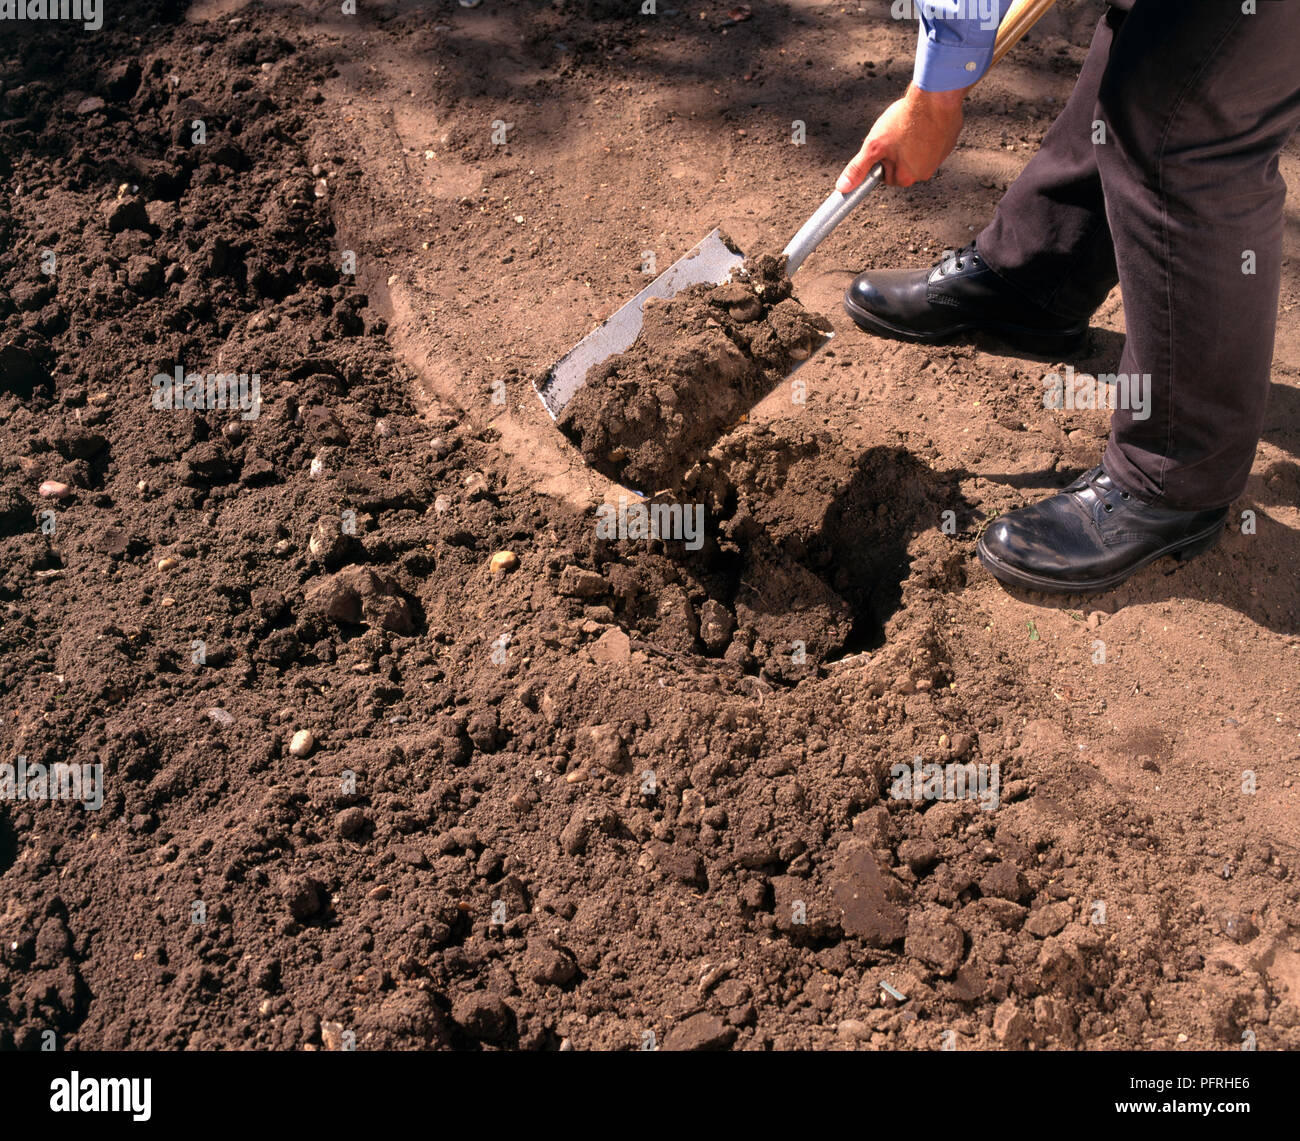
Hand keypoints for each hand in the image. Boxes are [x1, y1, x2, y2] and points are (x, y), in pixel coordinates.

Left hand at [837, 82, 967, 191]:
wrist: (935, 97)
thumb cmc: (904, 120)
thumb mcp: (873, 145)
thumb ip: (858, 168)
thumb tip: (843, 188)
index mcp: (906, 177)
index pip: (887, 177)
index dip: (882, 160)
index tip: (882, 147)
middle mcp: (925, 173)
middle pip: (903, 167)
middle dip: (897, 153)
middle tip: (895, 133)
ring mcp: (940, 158)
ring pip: (918, 154)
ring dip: (912, 142)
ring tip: (909, 125)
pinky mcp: (949, 142)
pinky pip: (933, 142)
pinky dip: (927, 133)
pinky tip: (924, 121)